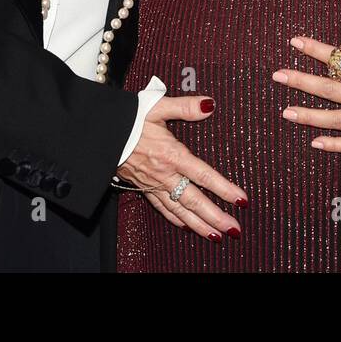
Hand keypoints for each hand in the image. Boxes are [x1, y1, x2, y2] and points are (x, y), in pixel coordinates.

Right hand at [116, 95, 248, 240]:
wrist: (99, 133)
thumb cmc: (128, 119)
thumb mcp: (157, 106)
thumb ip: (185, 107)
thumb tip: (209, 104)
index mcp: (171, 154)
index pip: (204, 176)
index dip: (224, 189)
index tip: (241, 199)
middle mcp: (164, 174)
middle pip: (194, 201)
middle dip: (215, 217)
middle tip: (234, 229)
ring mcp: (153, 184)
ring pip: (179, 210)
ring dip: (199, 225)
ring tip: (217, 236)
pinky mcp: (143, 188)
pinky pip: (162, 208)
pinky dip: (176, 220)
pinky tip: (187, 227)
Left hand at [273, 6, 340, 150]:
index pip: (338, 59)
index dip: (314, 49)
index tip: (294, 42)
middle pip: (329, 89)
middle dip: (300, 82)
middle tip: (277, 76)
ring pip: (336, 120)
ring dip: (309, 116)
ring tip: (286, 112)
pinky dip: (335, 145)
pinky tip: (315, 143)